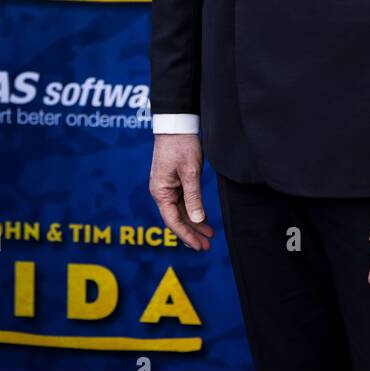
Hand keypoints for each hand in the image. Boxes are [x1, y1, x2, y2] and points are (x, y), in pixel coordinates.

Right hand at [149, 133, 214, 251]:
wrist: (177, 124)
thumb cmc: (181, 145)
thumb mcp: (190, 172)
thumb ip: (193, 197)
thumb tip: (197, 220)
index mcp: (160, 191)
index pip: (172, 220)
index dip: (186, 235)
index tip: (199, 246)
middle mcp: (161, 192)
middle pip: (176, 218)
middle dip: (192, 233)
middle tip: (207, 246)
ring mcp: (167, 187)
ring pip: (180, 211)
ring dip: (194, 223)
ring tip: (208, 235)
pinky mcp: (174, 181)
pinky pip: (182, 201)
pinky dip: (193, 211)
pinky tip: (203, 219)